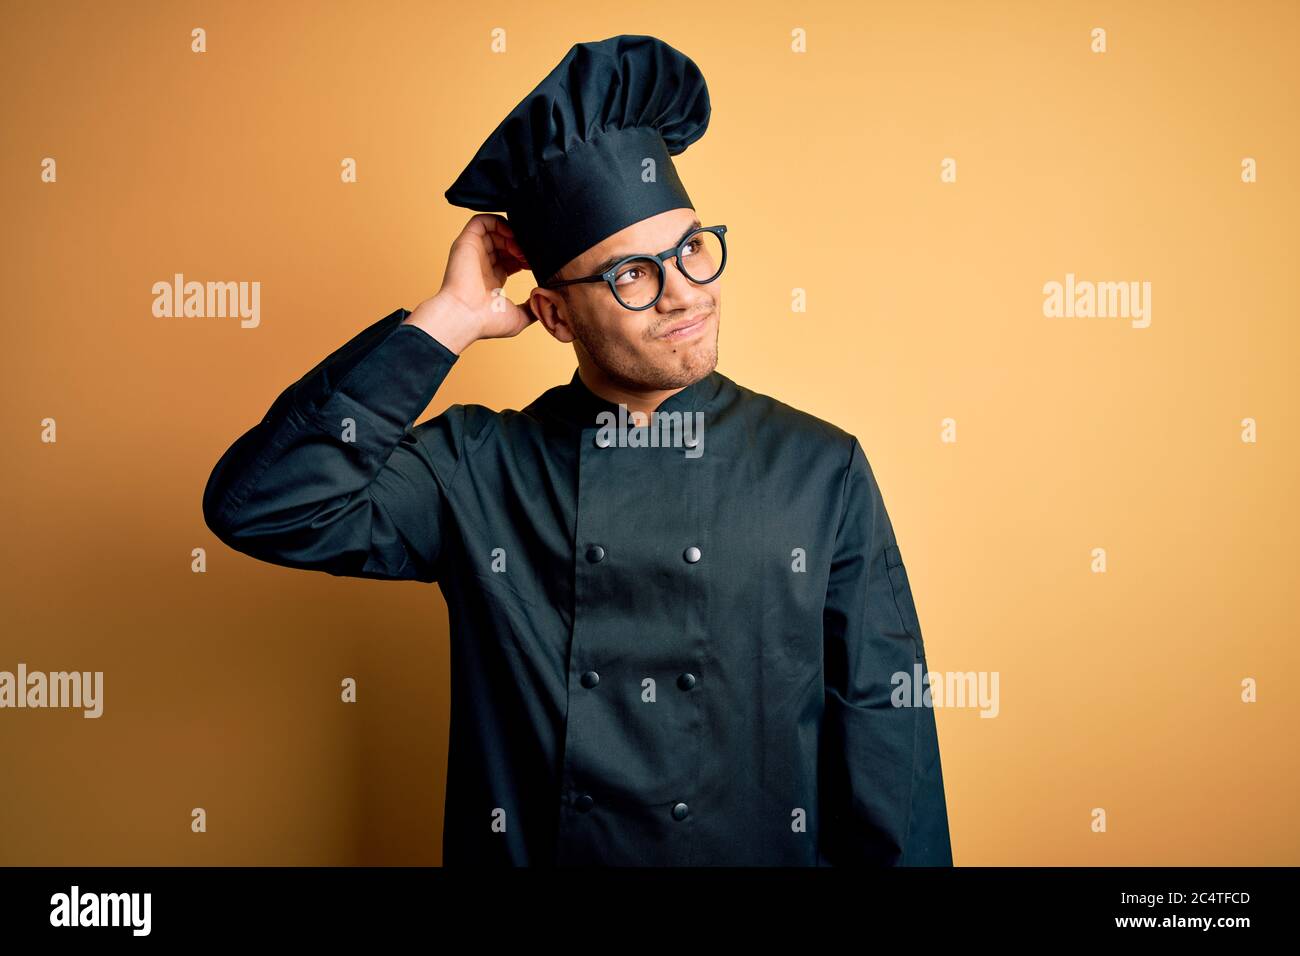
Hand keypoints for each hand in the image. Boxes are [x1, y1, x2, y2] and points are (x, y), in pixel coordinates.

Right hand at [404, 214, 536, 351]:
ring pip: (495, 231)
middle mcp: (481, 264)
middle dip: (521, 246)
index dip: (524, 257)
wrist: (464, 317)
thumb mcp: (518, 317)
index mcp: (491, 279)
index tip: (535, 265)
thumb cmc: (486, 321)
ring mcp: (473, 252)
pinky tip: (511, 236)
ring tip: (522, 250)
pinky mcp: (466, 242)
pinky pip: (481, 220)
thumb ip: (532, 309)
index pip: (510, 259)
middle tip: (531, 257)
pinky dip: (498, 223)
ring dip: (512, 235)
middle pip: (504, 243)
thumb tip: (543, 304)